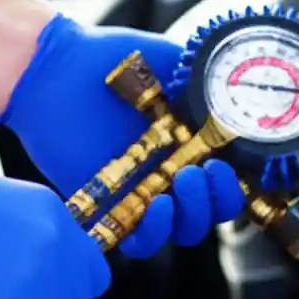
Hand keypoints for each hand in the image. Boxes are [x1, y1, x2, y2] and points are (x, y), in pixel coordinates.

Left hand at [0, 14, 244, 255]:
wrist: (56, 68)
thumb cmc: (110, 58)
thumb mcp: (169, 59)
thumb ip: (206, 79)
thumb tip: (237, 95)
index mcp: (195, 140)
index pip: (234, 177)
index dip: (242, 180)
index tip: (236, 163)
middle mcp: (175, 169)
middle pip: (215, 210)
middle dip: (220, 198)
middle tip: (207, 170)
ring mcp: (145, 190)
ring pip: (185, 228)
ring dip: (194, 213)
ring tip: (183, 179)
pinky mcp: (112, 205)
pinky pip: (140, 240)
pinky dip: (155, 232)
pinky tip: (157, 205)